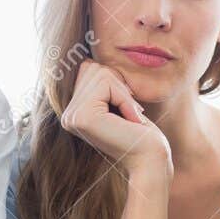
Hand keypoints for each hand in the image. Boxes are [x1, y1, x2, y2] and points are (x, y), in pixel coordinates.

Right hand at [61, 60, 171, 178]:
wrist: (151, 160)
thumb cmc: (142, 133)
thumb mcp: (118, 100)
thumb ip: (100, 82)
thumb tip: (86, 57)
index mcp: (74, 111)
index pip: (88, 67)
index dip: (114, 82)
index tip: (125, 108)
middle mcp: (68, 115)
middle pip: (92, 66)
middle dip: (118, 84)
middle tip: (128, 113)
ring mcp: (72, 117)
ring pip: (100, 72)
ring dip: (122, 92)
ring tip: (128, 117)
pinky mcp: (83, 117)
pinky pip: (106, 83)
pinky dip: (124, 97)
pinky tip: (128, 120)